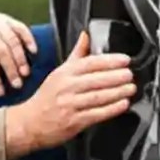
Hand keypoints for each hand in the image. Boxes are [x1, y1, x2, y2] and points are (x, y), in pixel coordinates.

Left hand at [0, 13, 39, 95]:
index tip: (1, 92)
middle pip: (1, 51)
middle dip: (10, 69)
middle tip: (17, 85)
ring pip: (12, 41)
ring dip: (21, 58)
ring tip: (26, 73)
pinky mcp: (10, 20)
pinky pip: (21, 28)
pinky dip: (29, 39)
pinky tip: (34, 52)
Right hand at [4, 31, 134, 158]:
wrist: (29, 123)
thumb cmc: (46, 98)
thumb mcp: (59, 72)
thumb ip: (76, 55)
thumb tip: (86, 35)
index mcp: (64, 73)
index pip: (89, 63)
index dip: (109, 61)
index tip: (124, 60)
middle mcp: (67, 88)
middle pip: (96, 80)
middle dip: (116, 76)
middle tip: (130, 74)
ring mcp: (70, 105)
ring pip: (98, 97)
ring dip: (117, 92)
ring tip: (131, 88)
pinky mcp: (74, 122)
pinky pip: (96, 114)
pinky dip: (111, 109)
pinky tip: (122, 104)